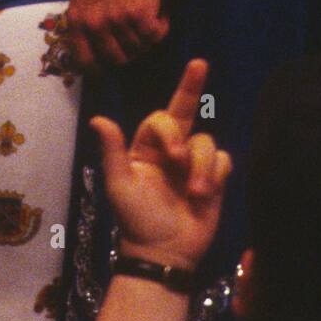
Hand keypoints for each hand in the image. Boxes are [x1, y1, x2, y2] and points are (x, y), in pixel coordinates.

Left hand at [66, 0, 167, 70]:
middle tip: (135, 42)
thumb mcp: (80, 1)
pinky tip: (159, 18)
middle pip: (118, 59)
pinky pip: (155, 35)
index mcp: (77, 23)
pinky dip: (160, 29)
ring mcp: (118, 19)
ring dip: (146, 40)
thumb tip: (95, 57)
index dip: (101, 68)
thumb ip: (85, 27)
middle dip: (129, 53)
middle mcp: (96, 24)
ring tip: (146, 25)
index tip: (110, 66)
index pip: (86, 63)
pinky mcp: (140, 12)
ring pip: (139, 48)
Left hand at [90, 60, 231, 271]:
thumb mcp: (120, 185)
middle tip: (199, 65)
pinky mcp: (213, 178)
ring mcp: (193, 163)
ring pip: (207, 142)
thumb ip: (112, 151)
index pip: (162, 119)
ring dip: (203, 167)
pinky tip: (206, 194)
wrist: (164, 254)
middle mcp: (171, 149)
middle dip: (192, 85)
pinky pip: (223, 160)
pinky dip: (217, 174)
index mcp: (145, 147)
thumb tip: (98, 119)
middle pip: (185, 108)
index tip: (174, 155)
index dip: (171, 131)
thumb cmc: (136, 219)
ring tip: (196, 193)